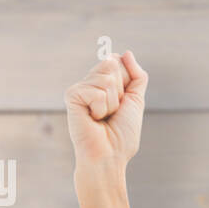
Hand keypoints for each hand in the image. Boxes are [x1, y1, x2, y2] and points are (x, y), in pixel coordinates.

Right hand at [65, 50, 148, 170]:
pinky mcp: (72, 95)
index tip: (121, 103)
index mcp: (104, 82)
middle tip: (112, 112)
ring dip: (112, 102)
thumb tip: (126, 53)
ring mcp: (80, 88)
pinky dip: (101, 107)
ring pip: (107, 78)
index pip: (118, 61)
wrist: (110, 155)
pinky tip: (93, 119)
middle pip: (112, 65)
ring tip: (103, 117)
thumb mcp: (136, 100)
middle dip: (120, 92)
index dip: (126, 83)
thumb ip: (136, 75)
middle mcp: (90, 82)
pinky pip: (97, 90)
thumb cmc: (122, 134)